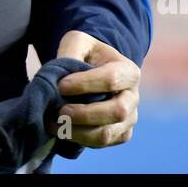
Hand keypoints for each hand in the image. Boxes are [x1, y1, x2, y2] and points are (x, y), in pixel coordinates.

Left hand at [45, 30, 139, 147]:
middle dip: (85, 114)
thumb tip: (59, 76)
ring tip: (54, 124)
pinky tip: (63, 131)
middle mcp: (133, 97)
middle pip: (117, 111)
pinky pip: (103, 143)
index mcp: (129, 71)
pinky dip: (81, 140)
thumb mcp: (78, 43)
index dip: (85, 84)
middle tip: (59, 110)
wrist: (97, 71)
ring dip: (79, 132)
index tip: (60, 85)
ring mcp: (129, 118)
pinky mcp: (120, 134)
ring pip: (108, 133)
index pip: (111, 79)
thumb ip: (70, 52)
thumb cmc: (87, 54)